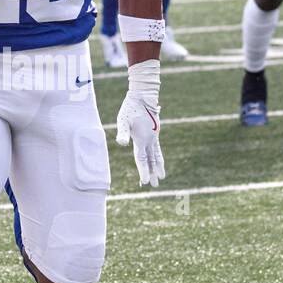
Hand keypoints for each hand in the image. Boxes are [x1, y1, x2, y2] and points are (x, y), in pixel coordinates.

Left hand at [115, 59, 164, 186]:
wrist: (143, 97)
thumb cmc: (130, 108)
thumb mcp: (123, 120)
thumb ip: (123, 132)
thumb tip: (121, 143)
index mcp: (142, 139)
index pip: (142, 159)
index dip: (143, 171)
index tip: (145, 182)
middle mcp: (150, 140)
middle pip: (151, 160)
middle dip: (152, 173)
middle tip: (155, 185)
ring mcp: (154, 137)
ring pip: (156, 155)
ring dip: (158, 166)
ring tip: (161, 176)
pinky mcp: (155, 133)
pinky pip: (157, 149)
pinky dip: (158, 157)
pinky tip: (158, 161)